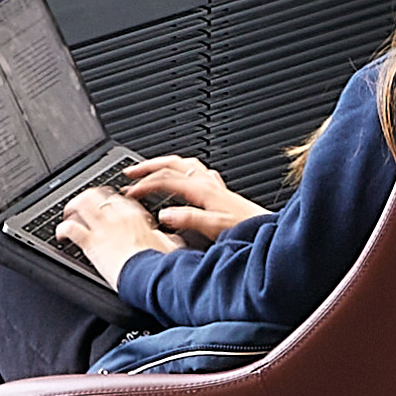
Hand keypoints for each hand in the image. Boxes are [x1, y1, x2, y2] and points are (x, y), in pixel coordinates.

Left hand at [61, 185, 165, 280]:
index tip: (104, 205)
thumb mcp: (169, 246)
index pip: (115, 197)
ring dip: (71, 208)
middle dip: (85, 198)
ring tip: (68, 215)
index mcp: (135, 214)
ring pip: (79, 205)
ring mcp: (102, 227)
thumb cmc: (159, 264)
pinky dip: (62, 230)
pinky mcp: (91, 242)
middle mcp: (116, 216)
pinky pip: (70, 229)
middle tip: (80, 206)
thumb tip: (170, 239)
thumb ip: (166, 239)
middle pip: (94, 194)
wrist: (149, 277)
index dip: (106, 200)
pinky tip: (61, 235)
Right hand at [125, 154, 261, 235]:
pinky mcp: (220, 190)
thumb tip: (164, 215)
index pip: (165, 179)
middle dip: (148, 166)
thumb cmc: (245, 230)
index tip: (129, 192)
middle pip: (172, 164)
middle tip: (131, 172)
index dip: (144, 184)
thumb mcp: (214, 227)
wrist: (266, 231)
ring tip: (150, 169)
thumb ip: (188, 219)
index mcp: (202, 189)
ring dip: (165, 164)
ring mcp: (214, 184)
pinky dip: (184, 171)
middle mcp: (207, 182)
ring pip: (184, 164)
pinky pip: (198, 172)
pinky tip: (184, 176)